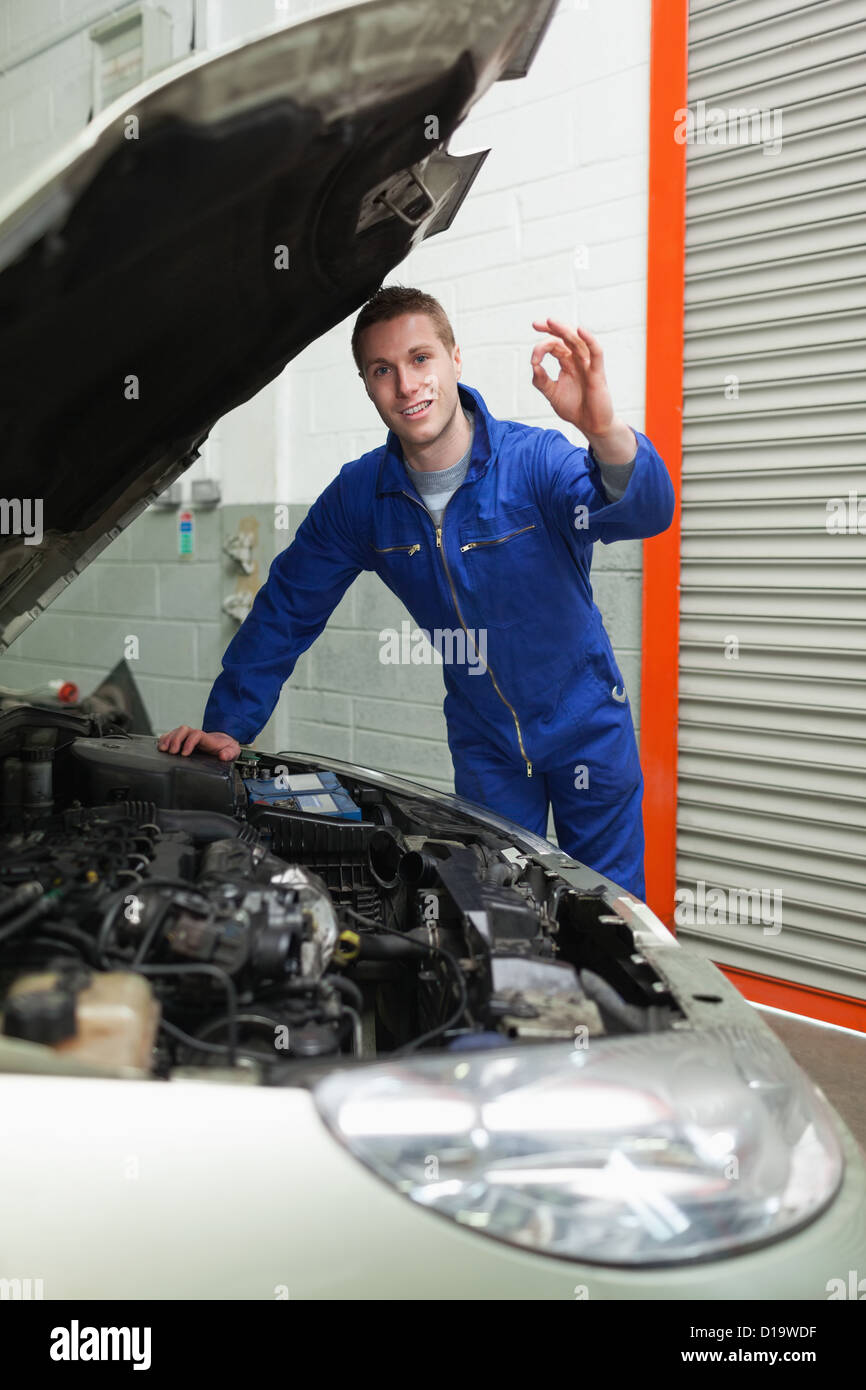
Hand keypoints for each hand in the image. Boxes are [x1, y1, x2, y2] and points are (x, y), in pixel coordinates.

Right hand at [156, 726, 240, 760]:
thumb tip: (223, 756)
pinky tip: (160, 747)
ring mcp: (188, 737)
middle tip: (172, 752)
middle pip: (184, 730)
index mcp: (207, 738)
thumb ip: (229, 753)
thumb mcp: (232, 751)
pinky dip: (164, 740)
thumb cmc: (226, 748)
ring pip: (176, 732)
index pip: (197, 734)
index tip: (185, 753)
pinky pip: (171, 736)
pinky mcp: (182, 740)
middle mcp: (196, 735)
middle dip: (176, 739)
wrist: (223, 744)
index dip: (189, 742)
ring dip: (168, 739)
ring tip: (163, 749)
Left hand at [530, 318, 616, 434]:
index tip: (533, 361)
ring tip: (551, 322)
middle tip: (536, 324)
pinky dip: (590, 340)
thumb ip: (542, 380)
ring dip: (565, 330)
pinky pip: (596, 352)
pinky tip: (580, 330)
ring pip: (578, 341)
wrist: (591, 425)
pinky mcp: (598, 373)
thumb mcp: (552, 394)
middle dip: (551, 329)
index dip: (541, 348)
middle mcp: (578, 360)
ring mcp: (588, 365)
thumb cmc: (575, 408)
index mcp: (567, 363)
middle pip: (566, 338)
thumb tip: (533, 366)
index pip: (554, 346)